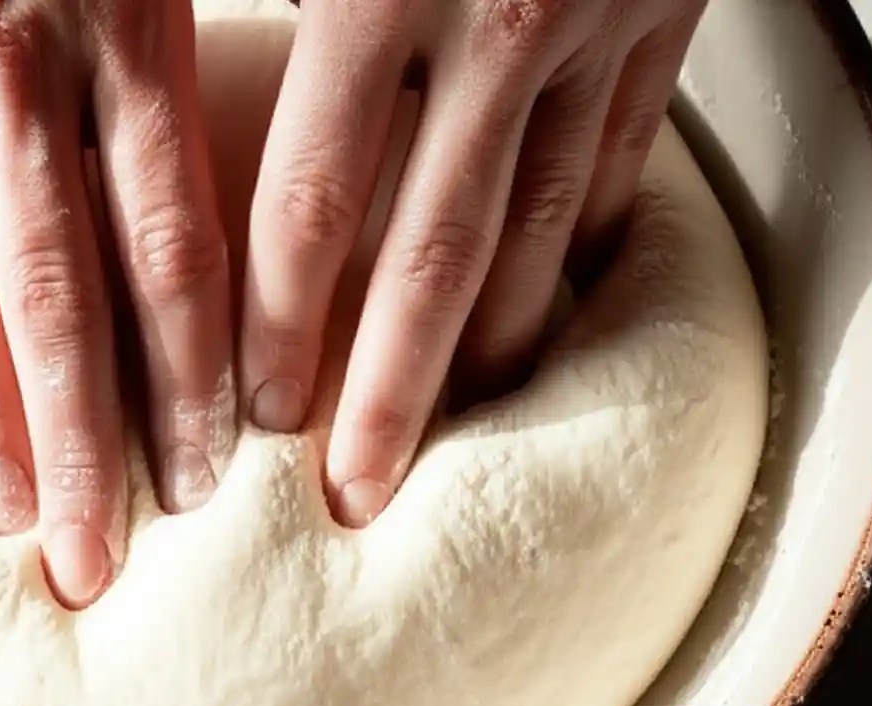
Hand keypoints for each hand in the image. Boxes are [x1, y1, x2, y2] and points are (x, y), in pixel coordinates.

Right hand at [0, 0, 232, 606]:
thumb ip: (188, 36)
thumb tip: (234, 167)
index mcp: (119, 29)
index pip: (166, 242)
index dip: (183, 372)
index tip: (198, 476)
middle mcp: (10, 63)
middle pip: (52, 291)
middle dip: (75, 440)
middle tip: (91, 554)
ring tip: (0, 500)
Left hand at [242, 0, 705, 526]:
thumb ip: (282, 12)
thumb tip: (205, 110)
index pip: (311, 202)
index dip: (282, 322)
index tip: (260, 415)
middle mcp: (495, 26)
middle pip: (433, 256)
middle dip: (391, 393)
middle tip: (356, 490)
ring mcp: (594, 27)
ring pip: (543, 230)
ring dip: (497, 346)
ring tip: (460, 432)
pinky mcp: (666, 16)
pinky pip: (620, 162)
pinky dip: (587, 244)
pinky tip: (555, 311)